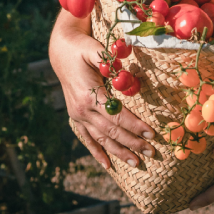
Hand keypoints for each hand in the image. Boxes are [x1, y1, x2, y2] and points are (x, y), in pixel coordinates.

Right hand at [48, 12, 155, 169]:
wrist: (61, 52)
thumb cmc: (82, 48)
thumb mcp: (95, 49)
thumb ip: (108, 61)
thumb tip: (124, 72)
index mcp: (88, 95)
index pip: (116, 116)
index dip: (134, 126)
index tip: (152, 133)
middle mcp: (81, 110)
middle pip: (111, 131)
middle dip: (133, 142)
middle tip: (152, 152)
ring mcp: (77, 116)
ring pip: (101, 139)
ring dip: (119, 152)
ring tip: (137, 163)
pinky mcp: (76, 117)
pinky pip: (88, 139)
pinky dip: (97, 152)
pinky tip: (108, 165)